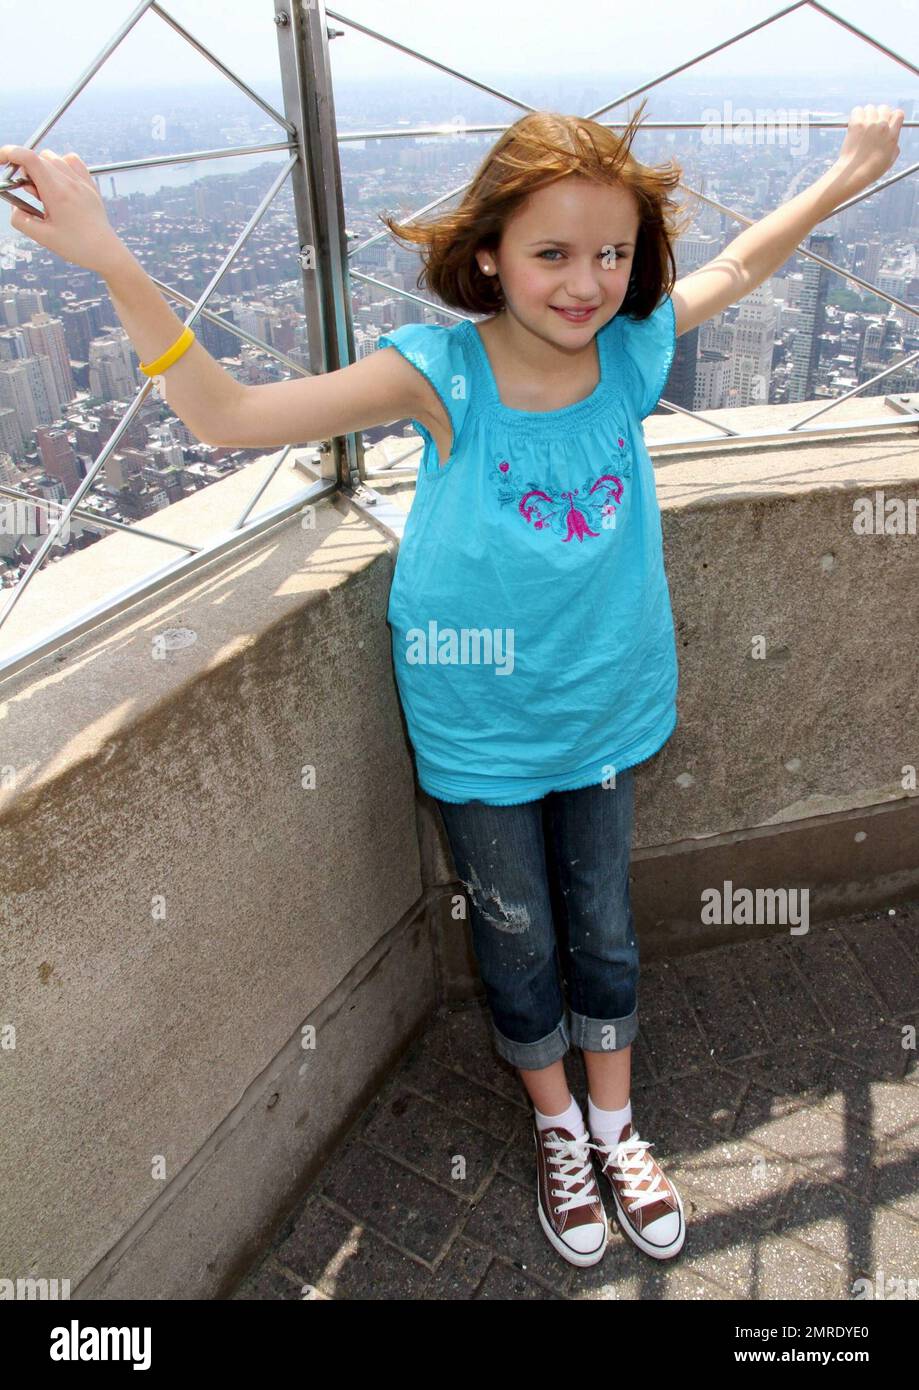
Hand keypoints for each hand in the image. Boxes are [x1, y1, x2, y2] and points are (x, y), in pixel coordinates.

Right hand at [0, 146, 128, 276]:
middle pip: (38, 158)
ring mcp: (82, 182)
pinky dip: (60, 165)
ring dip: (42, 168)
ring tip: (45, 193)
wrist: (107, 253)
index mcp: (57, 194)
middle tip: (30, 194)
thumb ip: (21, 220)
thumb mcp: (43, 238)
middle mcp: (70, 183)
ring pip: (53, 157)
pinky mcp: (90, 185)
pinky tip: (59, 183)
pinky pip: (72, 161)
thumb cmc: (77, 247)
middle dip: (25, 171)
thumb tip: (14, 206)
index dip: (9, 154)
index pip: (28, 158)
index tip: (1, 161)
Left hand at [830, 105, 904, 197]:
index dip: (892, 117)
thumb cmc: (871, 170)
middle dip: (879, 114)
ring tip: (862, 126)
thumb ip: (894, 146)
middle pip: (884, 108)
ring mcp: (869, 124)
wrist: (854, 173)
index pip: (898, 114)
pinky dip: (856, 115)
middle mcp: (882, 126)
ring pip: (870, 108)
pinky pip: (857, 110)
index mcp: (893, 135)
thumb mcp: (890, 160)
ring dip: (867, 115)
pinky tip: (855, 124)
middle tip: (872, 125)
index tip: (887, 122)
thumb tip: (893, 140)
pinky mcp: (856, 125)